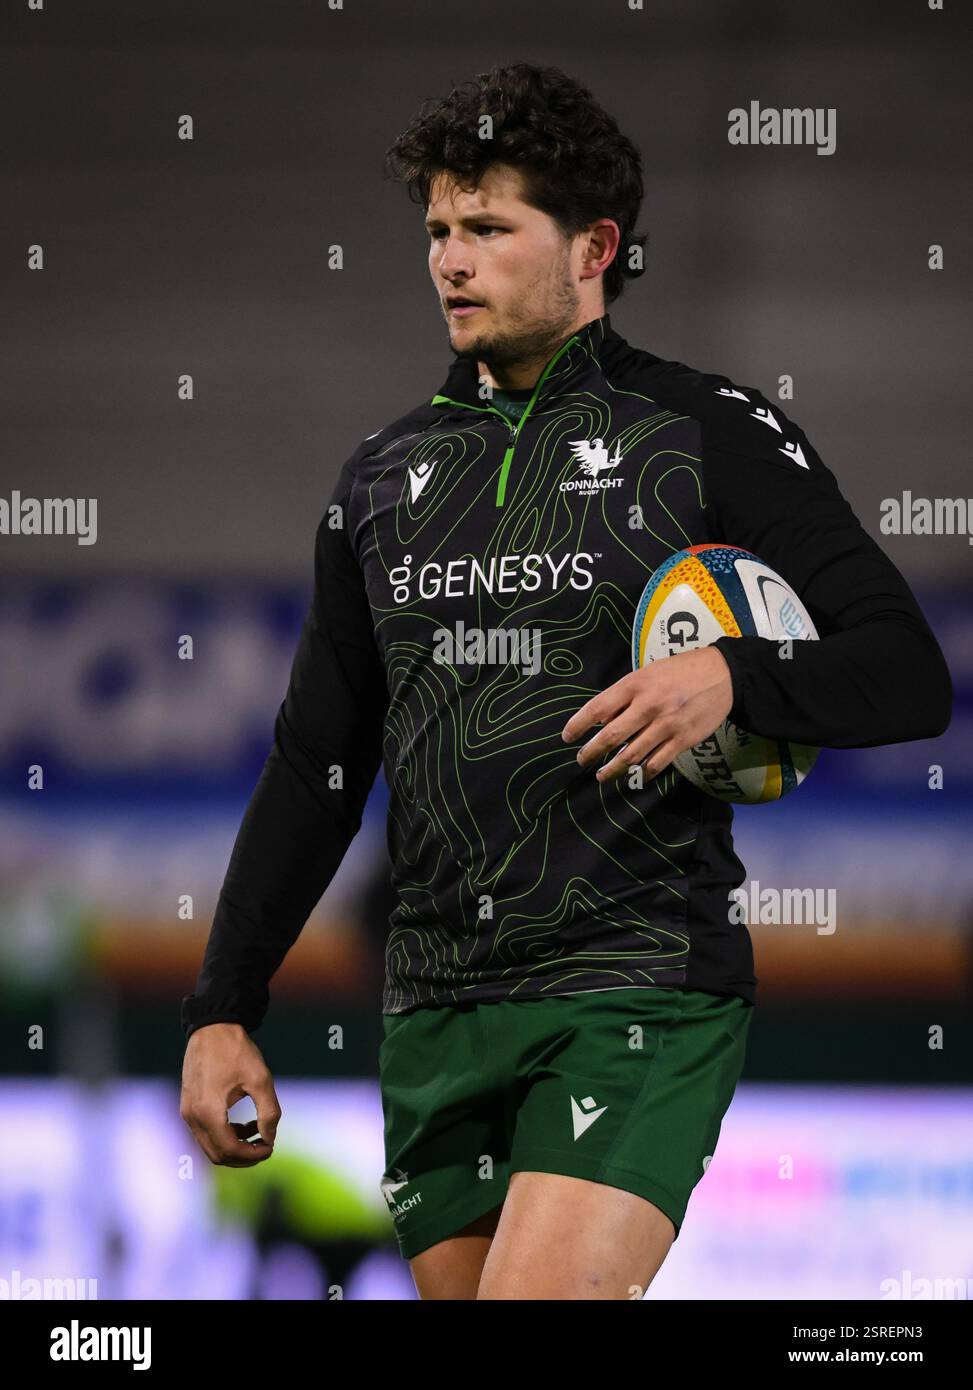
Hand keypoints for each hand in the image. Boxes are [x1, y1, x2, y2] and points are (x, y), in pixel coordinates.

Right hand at [180, 1022, 280, 1166]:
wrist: (212, 1027)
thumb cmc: (236, 1050)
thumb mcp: (261, 1079)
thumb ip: (269, 1112)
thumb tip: (269, 1138)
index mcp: (209, 1112)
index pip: (230, 1150)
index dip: (253, 1155)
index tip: (271, 1147)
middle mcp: (193, 1117)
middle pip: (218, 1155)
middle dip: (244, 1156)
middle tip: (266, 1145)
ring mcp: (187, 1112)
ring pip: (210, 1147)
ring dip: (235, 1146)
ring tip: (258, 1131)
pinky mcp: (188, 1106)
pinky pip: (206, 1134)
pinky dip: (225, 1136)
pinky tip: (245, 1124)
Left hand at [561, 646, 732, 784]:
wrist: (722, 674)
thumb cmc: (679, 671)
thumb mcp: (647, 673)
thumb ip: (624, 696)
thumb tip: (601, 720)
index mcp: (635, 685)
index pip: (597, 708)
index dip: (578, 725)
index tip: (567, 737)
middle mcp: (648, 705)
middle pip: (611, 736)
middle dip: (591, 752)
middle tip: (581, 761)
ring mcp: (666, 725)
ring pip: (632, 755)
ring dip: (613, 769)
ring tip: (602, 776)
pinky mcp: (683, 739)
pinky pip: (658, 762)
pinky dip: (644, 772)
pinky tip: (637, 776)